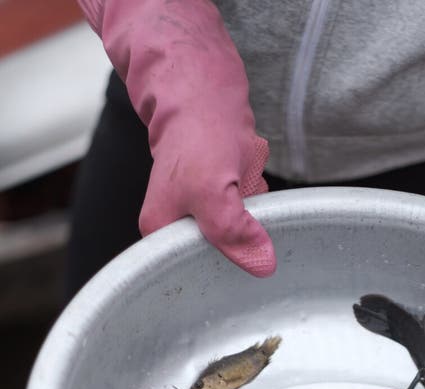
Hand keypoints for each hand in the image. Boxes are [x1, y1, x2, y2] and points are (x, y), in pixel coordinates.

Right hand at [78, 0, 275, 276]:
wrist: (203, 82)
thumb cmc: (198, 135)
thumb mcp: (214, 195)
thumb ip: (234, 234)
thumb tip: (262, 266)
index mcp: (160, 231)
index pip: (191, 269)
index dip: (220, 264)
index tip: (242, 252)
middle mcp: (174, 220)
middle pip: (220, 246)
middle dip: (241, 222)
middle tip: (241, 196)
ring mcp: (195, 200)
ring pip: (238, 220)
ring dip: (250, 196)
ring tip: (240, 169)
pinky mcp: (215, 182)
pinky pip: (247, 195)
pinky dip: (253, 178)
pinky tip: (246, 160)